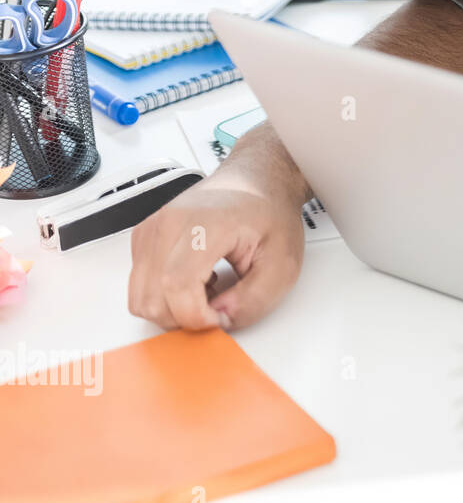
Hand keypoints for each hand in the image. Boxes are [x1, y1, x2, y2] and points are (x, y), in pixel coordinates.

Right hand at [128, 172, 304, 331]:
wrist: (257, 183)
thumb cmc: (269, 214)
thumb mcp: (282, 262)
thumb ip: (256, 298)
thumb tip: (223, 318)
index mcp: (204, 224)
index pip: (177, 284)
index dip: (197, 316)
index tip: (221, 319)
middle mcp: (169, 223)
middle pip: (152, 297)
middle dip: (185, 318)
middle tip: (219, 308)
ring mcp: (152, 229)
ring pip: (140, 297)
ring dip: (173, 309)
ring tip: (208, 290)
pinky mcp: (144, 238)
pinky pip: (140, 285)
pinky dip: (164, 296)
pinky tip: (195, 280)